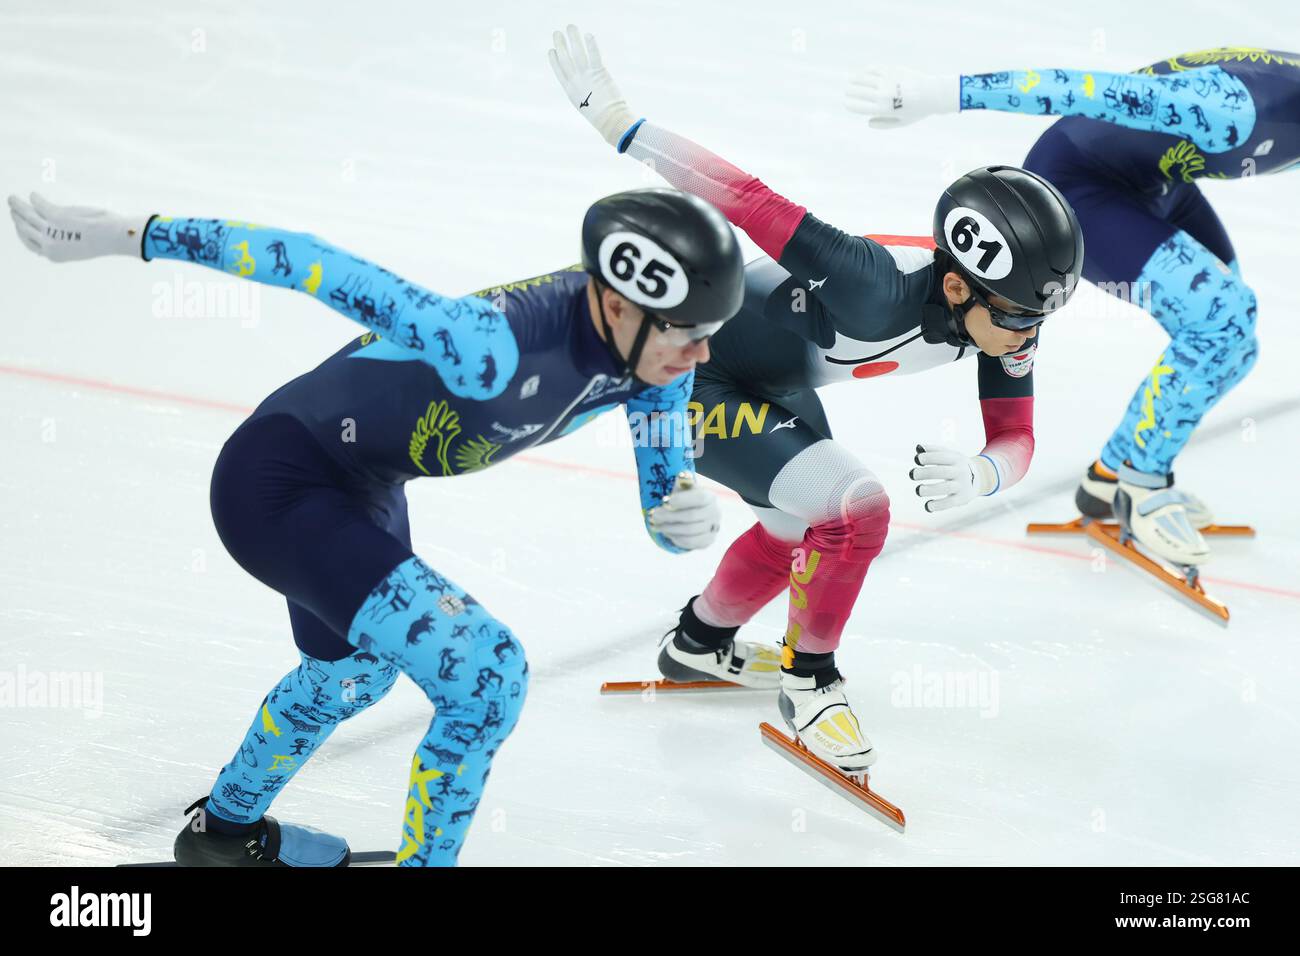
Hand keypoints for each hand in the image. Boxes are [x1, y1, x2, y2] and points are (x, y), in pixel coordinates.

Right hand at [8, 192, 147, 261]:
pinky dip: (35, 199)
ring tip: (12, 199)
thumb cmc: (103, 241)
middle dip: (16, 219)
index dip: (22, 234)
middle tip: (12, 210)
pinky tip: (33, 194)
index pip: (32, 245)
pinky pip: (40, 206)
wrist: (115, 238)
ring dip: (18, 206)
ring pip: (28, 217)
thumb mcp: (79, 244)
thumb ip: (65, 239)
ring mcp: (52, 231)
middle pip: (25, 230)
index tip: (17, 226)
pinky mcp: (57, 217)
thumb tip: (56, 230)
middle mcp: (50, 246)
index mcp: (56, 255)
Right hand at [548, 24, 636, 147]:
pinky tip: (588, 34)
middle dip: (560, 44)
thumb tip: (586, 88)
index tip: (551, 50)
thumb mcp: (586, 105)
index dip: (554, 59)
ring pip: (577, 53)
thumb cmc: (600, 116)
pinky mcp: (599, 73)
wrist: (610, 120)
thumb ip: (583, 92)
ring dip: (573, 38)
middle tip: (557, 33)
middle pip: (565, 58)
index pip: (559, 71)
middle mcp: (576, 81)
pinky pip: (594, 55)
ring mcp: (587, 76)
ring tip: (570, 27)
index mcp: (570, 90)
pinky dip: (591, 44)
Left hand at [649, 473, 720, 549]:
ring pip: (689, 531)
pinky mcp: (708, 541)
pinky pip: (691, 543)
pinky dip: (676, 538)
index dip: (682, 500)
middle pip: (691, 516)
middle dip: (669, 516)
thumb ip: (682, 482)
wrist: (692, 515)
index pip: (699, 498)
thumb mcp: (682, 489)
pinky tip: (666, 533)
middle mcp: (715, 512)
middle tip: (653, 515)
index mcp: (710, 496)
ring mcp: (713, 528)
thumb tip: (682, 475)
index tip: (664, 500)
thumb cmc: (684, 499)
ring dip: (669, 528)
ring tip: (654, 525)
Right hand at [845, 67, 958, 127]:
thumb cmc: (917, 110)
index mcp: (883, 109)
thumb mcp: (901, 123)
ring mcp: (887, 81)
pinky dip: (866, 71)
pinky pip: (873, 69)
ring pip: (862, 78)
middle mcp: (883, 94)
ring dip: (854, 80)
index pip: (857, 106)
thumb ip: (883, 124)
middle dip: (849, 92)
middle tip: (847, 91)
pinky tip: (864, 73)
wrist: (933, 93)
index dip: (848, 104)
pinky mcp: (892, 70)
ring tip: (851, 81)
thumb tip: (868, 122)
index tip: (846, 103)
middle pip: (856, 91)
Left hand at [910, 443, 998, 512]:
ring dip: (930, 489)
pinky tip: (927, 506)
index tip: (917, 459)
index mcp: (956, 458)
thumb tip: (918, 447)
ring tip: (918, 490)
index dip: (929, 457)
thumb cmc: (956, 465)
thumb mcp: (949, 455)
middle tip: (912, 474)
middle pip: (942, 472)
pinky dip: (938, 505)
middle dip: (926, 472)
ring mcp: (961, 486)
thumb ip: (933, 450)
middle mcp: (960, 471)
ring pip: (946, 488)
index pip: (942, 457)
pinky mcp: (961, 499)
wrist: (980, 478)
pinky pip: (950, 503)